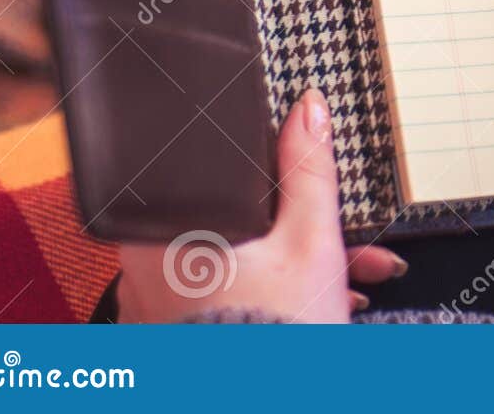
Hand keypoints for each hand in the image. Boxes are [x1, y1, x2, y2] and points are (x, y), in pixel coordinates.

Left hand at [117, 90, 405, 322]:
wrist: (265, 407)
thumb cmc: (276, 336)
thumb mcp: (310, 240)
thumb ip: (306, 169)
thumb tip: (306, 109)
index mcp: (165, 229)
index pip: (222, 175)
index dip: (278, 177)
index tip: (310, 188)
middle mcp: (145, 266)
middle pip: (236, 219)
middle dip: (301, 225)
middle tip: (349, 244)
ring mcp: (153, 305)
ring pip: (235, 257)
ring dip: (292, 259)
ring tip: (348, 281)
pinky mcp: (169, 332)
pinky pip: (222, 291)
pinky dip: (264, 288)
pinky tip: (309, 299)